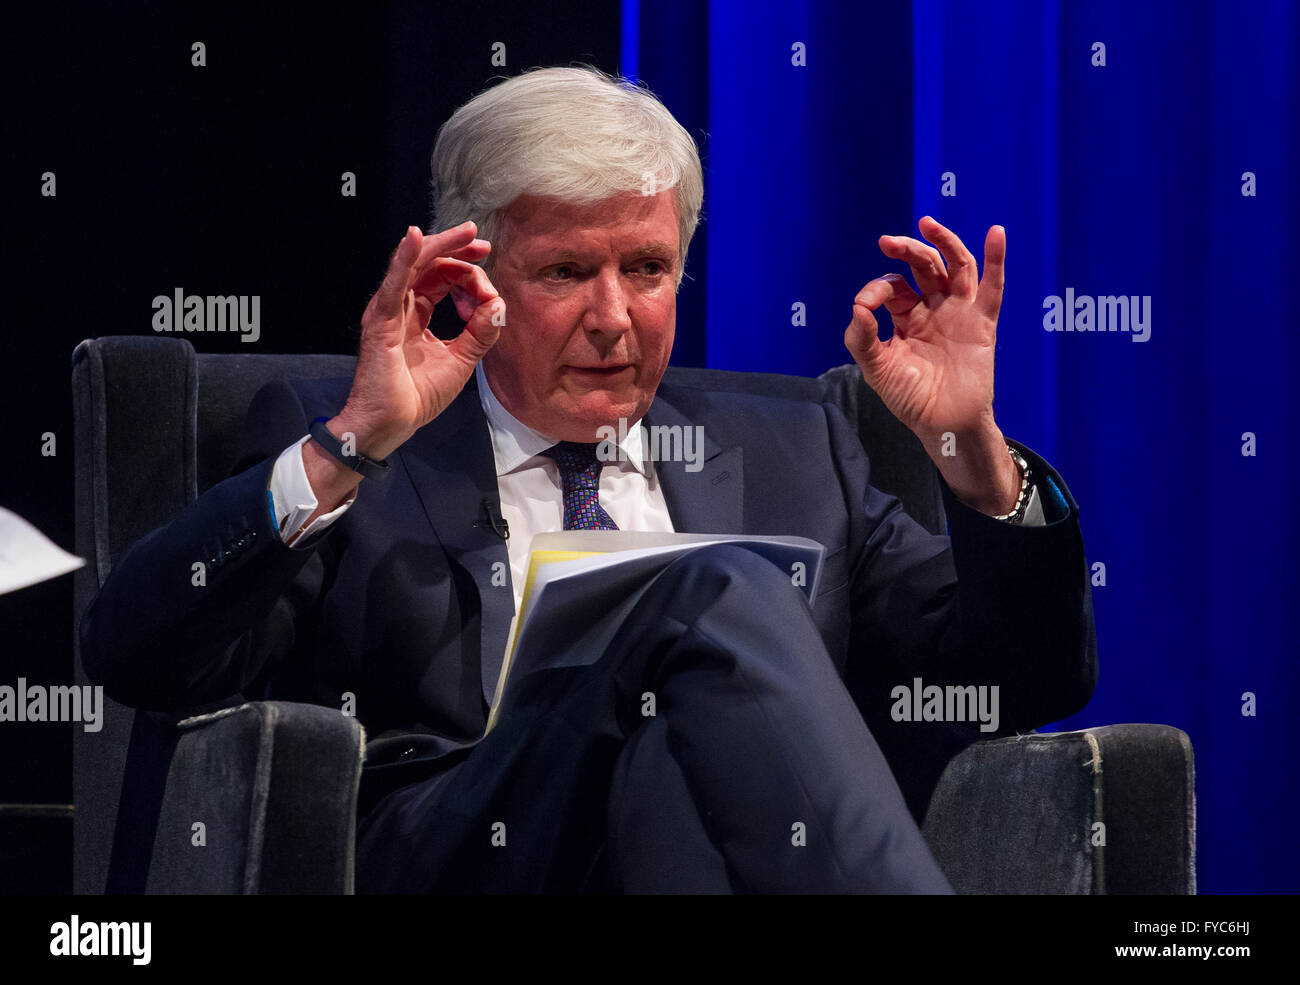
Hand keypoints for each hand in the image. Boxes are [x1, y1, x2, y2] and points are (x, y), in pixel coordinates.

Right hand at [335, 222, 503, 460]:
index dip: (468, 277)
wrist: (391, 424)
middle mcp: (401, 307)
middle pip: (428, 265)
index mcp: (416, 315)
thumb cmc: (416, 397)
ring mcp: (389, 311)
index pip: (442, 281)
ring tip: (465, 232)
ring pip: (413, 266)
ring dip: (439, 245)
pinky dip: (403, 259)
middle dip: (456, 249)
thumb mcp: (461, 361)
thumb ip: (480, 333)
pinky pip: (393, 284)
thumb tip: (498, 304)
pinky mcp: (380, 321)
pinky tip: (415, 238)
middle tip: (481, 241)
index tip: (490, 296)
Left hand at [843, 217, 1018, 514]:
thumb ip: (861, 337)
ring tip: (927, 224)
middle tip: (887, 242)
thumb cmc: (909, 398)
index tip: (866, 306)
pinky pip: (992, 288)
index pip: (893, 287)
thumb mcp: (875, 368)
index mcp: (906, 317)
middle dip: (907, 250)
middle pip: (924, 267)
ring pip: (955, 267)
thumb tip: (858, 306)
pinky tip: (996, 233)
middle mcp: (934, 309)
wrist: (942, 423)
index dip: (877, 289)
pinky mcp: (982, 324)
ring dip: (944, 242)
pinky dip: (996, 259)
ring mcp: (959, 313)